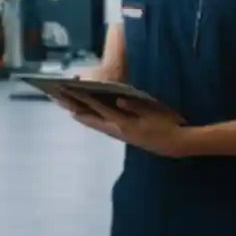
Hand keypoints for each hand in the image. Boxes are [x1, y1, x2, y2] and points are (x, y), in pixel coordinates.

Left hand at [61, 90, 189, 157]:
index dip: (84, 99)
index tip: (70, 91)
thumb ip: (136, 106)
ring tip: (67, 107)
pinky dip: (91, 121)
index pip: (99, 108)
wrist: (176, 144)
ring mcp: (119, 135)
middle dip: (75, 108)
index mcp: (124, 123)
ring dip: (81, 115)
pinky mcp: (123, 136)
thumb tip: (119, 100)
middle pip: (91, 119)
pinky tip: (87, 117)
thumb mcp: (154, 113)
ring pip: (95, 124)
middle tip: (59, 100)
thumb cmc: (166, 125)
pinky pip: (101, 127)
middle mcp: (118, 130)